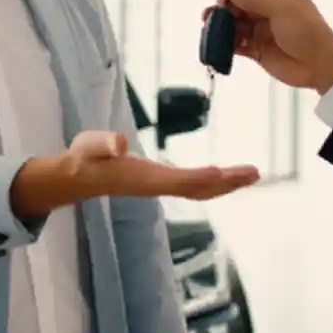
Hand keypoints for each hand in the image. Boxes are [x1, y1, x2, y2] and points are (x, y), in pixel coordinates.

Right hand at [11, 131, 259, 217]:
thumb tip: (119, 143)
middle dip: (226, 183)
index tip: (221, 173)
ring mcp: (161, 186)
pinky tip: (227, 175)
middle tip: (254, 173)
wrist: (78, 176)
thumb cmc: (84, 158)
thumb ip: (103, 144)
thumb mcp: (89, 146)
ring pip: (200, 189)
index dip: (198, 178)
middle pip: (198, 189)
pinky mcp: (162, 182)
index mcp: (143, 178)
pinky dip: (215, 181)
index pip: (176, 180)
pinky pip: (196, 184)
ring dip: (227, 184)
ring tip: (252, 174)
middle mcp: (157, 186)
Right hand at [207, 0, 332, 92]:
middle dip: (223, 11)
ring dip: (222, 29)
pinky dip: (227, 46)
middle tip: (209, 19)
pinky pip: (237, 45)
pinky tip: (219, 48)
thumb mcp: (281, 9)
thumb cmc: (306, 31)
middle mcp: (268, 9)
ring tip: (210, 34)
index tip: (221, 2)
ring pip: (235, 25)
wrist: (320, 65)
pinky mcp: (258, 50)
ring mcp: (262, 30)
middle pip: (238, 5)